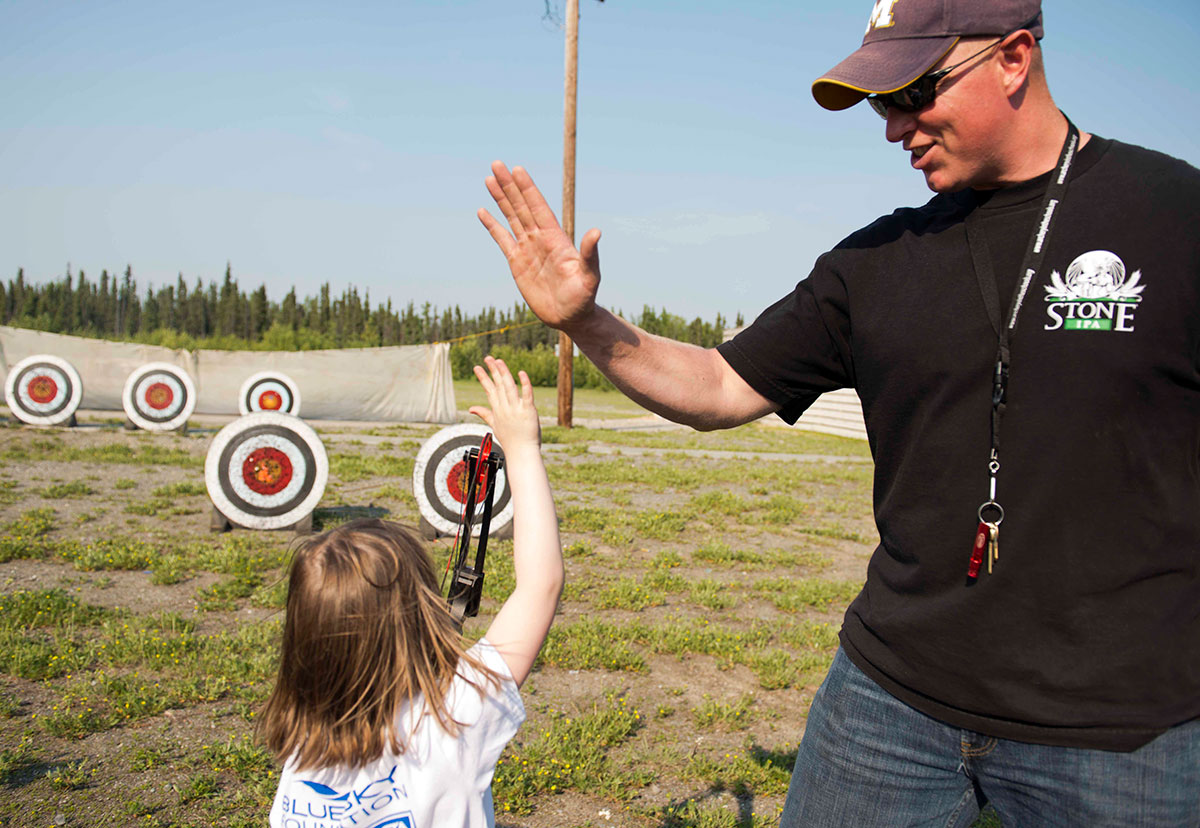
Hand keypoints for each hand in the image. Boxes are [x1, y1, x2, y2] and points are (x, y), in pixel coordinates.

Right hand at [468, 356, 540, 453]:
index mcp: (497, 410)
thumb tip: (471, 408)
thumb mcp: (494, 425)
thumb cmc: (510, 440)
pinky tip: (521, 373)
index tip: (477, 367)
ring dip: (504, 373)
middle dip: (492, 370)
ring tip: (499, 361)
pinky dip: (524, 383)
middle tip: (487, 358)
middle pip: (498, 385)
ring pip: (509, 387)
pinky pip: (526, 394)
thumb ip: (484, 413)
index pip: (489, 390)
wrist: (522, 452)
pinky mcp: (528, 410)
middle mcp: (505, 408)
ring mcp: (516, 409)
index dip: (483, 378)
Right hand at [477, 161, 602, 330]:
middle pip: (521, 206)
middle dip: (510, 185)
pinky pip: (502, 239)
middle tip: (497, 163)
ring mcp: (528, 249)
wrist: (570, 317)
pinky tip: (483, 211)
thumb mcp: (590, 275)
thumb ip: (590, 254)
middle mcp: (540, 239)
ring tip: (489, 178)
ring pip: (511, 218)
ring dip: (500, 199)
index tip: (517, 169)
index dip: (528, 188)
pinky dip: (492, 225)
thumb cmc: (583, 298)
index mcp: (556, 238)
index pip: (539, 207)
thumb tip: (596, 232)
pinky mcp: (517, 263)